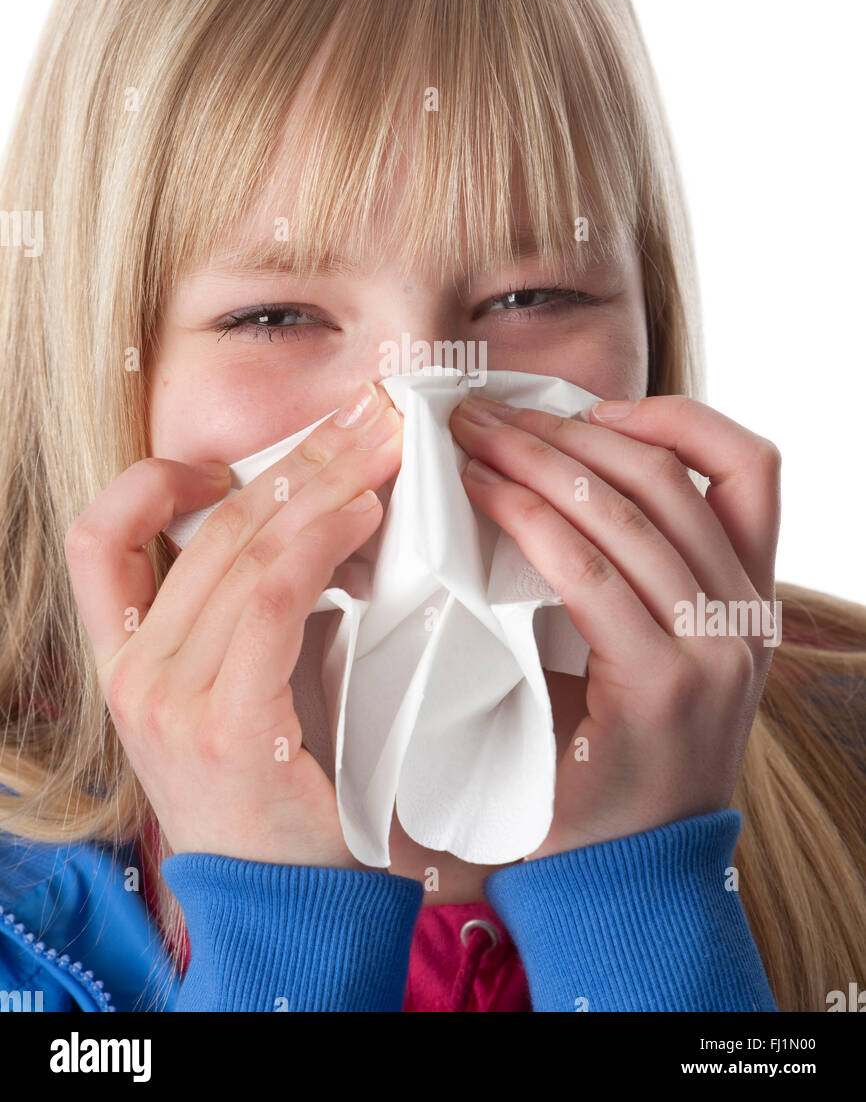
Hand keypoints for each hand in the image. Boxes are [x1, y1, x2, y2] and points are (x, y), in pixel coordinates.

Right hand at [64, 381, 401, 867]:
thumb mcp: (244, 696)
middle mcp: (133, 674)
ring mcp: (169, 698)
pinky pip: (272, 597)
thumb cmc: (283, 799)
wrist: (285, 911)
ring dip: (324, 483)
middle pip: (205, 524)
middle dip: (295, 456)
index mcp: (129, 662)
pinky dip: (322, 541)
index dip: (150, 481)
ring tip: (384, 450)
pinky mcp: (224, 723)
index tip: (229, 460)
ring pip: (243, 547)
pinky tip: (366, 514)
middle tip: (367, 415)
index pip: (98, 542)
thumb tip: (329, 516)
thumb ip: (256, 618)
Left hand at [449, 392, 780, 856]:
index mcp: (747, 601)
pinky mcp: (661, 687)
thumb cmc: (613, 760)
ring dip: (541, 459)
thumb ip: (625, 575)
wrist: (623, 879)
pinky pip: (591, 573)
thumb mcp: (644, 654)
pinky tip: (483, 498)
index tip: (587, 408)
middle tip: (490, 412)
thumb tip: (544, 477)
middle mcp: (744, 619)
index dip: (675, 417)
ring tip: (473, 438)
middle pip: (671, 475)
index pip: (750, 469)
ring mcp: (711, 653)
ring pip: (631, 511)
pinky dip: (532, 519)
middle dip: (570, 428)